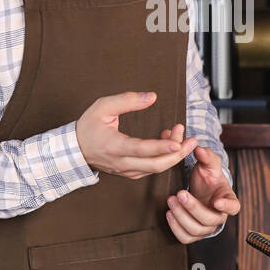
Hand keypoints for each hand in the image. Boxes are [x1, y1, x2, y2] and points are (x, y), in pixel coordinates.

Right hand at [74, 90, 196, 179]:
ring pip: (156, 169)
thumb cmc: (89, 126)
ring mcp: (126, 171)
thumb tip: (152, 97)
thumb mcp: (103, 107)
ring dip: (173, 155)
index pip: (142, 149)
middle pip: (155, 165)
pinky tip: (170, 143)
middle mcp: (121, 163)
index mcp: (114, 146)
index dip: (161, 147)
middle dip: (178, 154)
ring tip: (183, 137)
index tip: (178, 141)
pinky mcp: (130, 173)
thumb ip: (128, 100)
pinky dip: (164, 158)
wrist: (75, 150)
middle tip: (193, 141)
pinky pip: (152, 169)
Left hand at [165, 141, 239, 244]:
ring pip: (196, 230)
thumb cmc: (208, 178)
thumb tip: (199, 149)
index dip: (227, 206)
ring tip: (171, 200)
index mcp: (228, 199)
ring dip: (182, 217)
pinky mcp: (193, 233)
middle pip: (210, 220)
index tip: (217, 202)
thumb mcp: (209, 164)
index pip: (233, 207)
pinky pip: (185, 238)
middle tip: (180, 193)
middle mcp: (219, 216)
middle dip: (193, 208)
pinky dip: (176, 228)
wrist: (200, 189)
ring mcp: (206, 227)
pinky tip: (169, 213)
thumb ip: (206, 156)